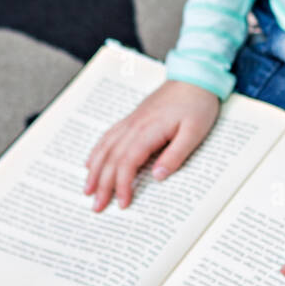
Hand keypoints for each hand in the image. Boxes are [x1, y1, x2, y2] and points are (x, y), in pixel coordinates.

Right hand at [83, 79, 219, 210]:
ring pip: (105, 148)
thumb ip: (175, 155)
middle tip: (97, 207)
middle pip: (111, 159)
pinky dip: (97, 152)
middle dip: (102, 185)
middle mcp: (134, 126)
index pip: (127, 163)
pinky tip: (91, 163)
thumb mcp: (194, 132)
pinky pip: (108, 137)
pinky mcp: (133, 119)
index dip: (122, 186)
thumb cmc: (197, 104)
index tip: (122, 204)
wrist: (194, 78)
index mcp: (148, 131)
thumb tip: (157, 177)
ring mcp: (131, 121)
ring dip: (95, 171)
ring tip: (88, 190)